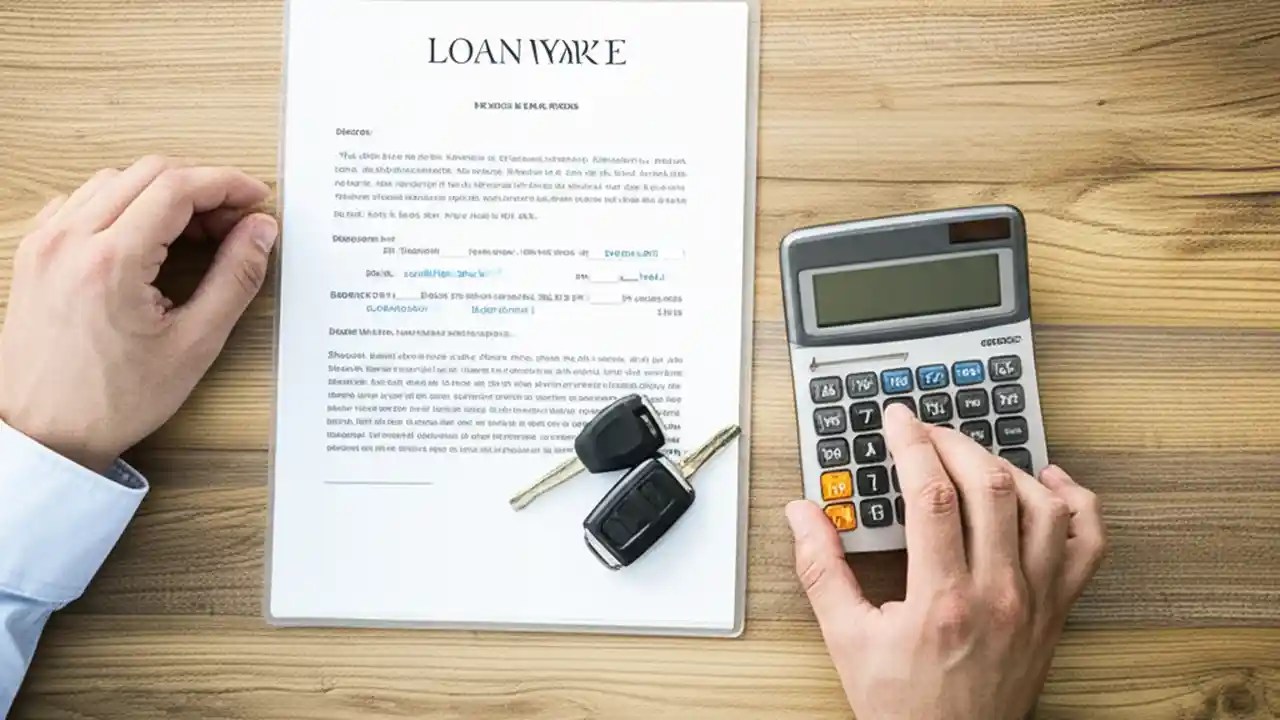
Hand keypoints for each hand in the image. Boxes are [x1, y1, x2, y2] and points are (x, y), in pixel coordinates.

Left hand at [0, 156, 275, 472]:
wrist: (42, 431)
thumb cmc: (112, 400)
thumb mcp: (193, 345)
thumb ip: (234, 279)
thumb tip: (260, 231)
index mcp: (111, 262)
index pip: (178, 186)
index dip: (227, 184)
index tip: (255, 198)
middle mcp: (70, 240)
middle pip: (148, 171)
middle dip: (201, 185)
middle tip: (234, 221)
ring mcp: (46, 242)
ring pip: (115, 179)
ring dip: (162, 191)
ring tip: (195, 232)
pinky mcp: (34, 251)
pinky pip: (82, 200)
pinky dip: (123, 203)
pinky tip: (146, 237)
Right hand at [786, 405, 1105, 719]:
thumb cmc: (903, 705)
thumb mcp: (846, 638)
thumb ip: (820, 570)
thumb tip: (802, 514)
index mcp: (942, 600)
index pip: (932, 496)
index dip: (913, 445)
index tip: (899, 420)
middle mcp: (999, 594)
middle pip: (990, 487)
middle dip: (954, 443)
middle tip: (927, 431)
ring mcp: (1037, 600)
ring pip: (1042, 506)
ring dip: (1006, 467)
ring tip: (972, 456)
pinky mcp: (1058, 610)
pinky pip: (1088, 543)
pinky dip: (1076, 502)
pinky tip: (1049, 484)